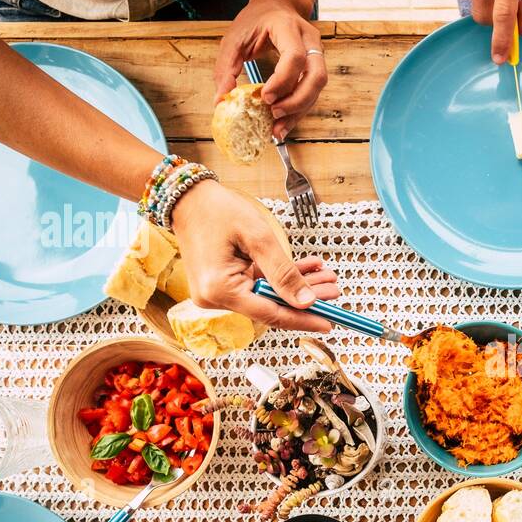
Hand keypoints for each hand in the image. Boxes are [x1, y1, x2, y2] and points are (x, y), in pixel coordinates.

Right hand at [170, 180, 339, 331]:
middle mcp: (215, 298)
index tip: (329, 323)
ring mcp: (217, 293)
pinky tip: (305, 270)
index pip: (270, 314)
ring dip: (296, 286)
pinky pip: (256, 287)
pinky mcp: (221, 286)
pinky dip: (280, 279)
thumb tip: (306, 301)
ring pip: (267, 297)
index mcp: (220, 289)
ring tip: (325, 276)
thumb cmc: (217, 210)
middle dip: (305, 299)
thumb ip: (284, 272)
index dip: (302, 319)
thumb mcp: (258, 237)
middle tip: (334, 290)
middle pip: (271, 307)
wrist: (188, 199)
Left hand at [215, 0, 326, 138]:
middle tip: (274, 113)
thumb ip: (226, 68)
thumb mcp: (234, 38)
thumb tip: (220, 100)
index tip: (264, 97)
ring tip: (278, 128)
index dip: (282, 81)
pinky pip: (312, 92)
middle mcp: (309, 40)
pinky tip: (283, 123)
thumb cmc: (255, 20)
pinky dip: (299, 109)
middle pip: (316, 76)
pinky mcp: (315, 66)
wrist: (277, 6)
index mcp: (288, 27)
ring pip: (318, 87)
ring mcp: (317, 53)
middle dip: (297, 101)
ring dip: (300, 110)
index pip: (295, 57)